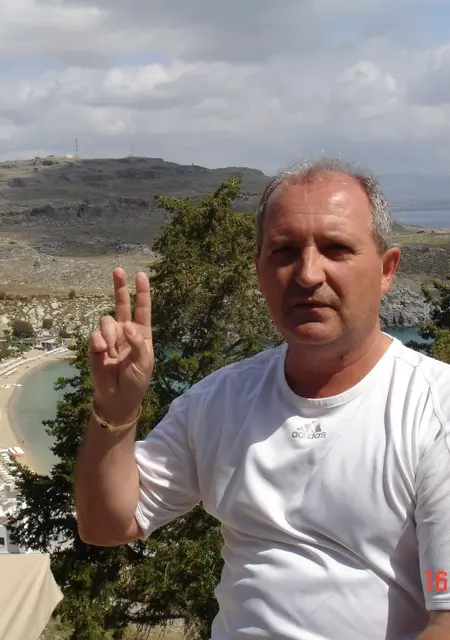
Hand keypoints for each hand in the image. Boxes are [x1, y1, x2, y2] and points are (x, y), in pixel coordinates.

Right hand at [89, 267, 153, 422]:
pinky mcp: (96, 345)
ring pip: (106, 320)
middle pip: (122, 303)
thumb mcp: (144, 362)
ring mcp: (110, 336)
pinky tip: (104, 352)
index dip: (142, 292)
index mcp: (141, 333)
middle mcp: (125, 330)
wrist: (117, 396)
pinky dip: (100, 342)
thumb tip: (128, 326)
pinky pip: (96, 335)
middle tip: (118, 270)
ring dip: (110, 334)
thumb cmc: (136, 379)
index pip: (142, 309)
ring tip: (112, 351)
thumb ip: (138, 343)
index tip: (141, 275)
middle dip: (119, 286)